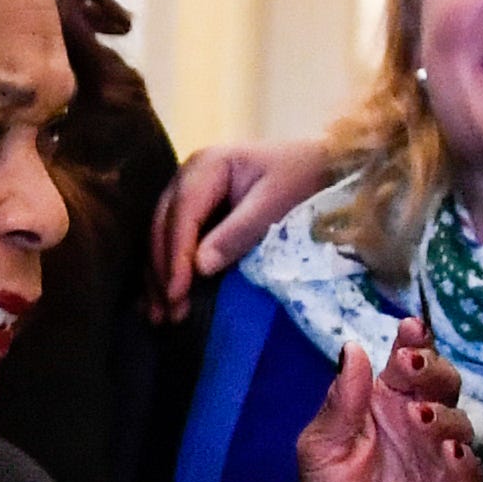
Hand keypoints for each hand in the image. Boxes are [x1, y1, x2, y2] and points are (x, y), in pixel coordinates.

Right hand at [149, 136, 339, 314]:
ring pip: (161, 237)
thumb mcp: (274, 204)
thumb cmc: (303, 179)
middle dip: (161, 271)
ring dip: (158, 276)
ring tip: (159, 315)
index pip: (182, 214)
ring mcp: (189, 194)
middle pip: (162, 226)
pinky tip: (162, 298)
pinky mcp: (197, 213)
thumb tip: (200, 268)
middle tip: (166, 313)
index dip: (176, 255)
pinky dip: (167, 270)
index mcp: (207, 165)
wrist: (324, 165)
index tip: (177, 293)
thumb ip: (237, 233)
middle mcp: (188, 177)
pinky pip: (173, 241)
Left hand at [298, 327, 479, 481]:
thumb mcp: (321, 448)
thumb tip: (354, 348)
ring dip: (446, 416)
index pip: (406, 365)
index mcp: (386, 405)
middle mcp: (420, 426)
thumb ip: (342, 403)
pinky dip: (465, 464)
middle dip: (434, 372)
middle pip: (442, 386)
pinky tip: (449, 456)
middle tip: (414, 368)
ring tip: (423, 417)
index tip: (410, 330)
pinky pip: (471, 476)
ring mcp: (442, 462)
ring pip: (461, 425)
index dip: (414, 344)